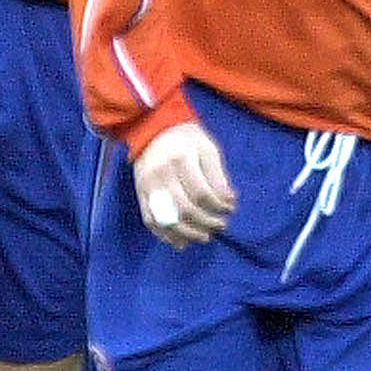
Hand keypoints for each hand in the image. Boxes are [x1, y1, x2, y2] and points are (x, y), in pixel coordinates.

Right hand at [134, 122, 235, 247]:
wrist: (153, 128)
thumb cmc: (186, 138)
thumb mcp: (207, 149)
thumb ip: (218, 176)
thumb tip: (228, 201)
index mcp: (181, 159)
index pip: (202, 193)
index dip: (218, 206)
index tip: (229, 210)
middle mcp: (162, 174)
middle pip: (185, 209)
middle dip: (206, 222)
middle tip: (220, 226)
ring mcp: (148, 186)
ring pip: (167, 220)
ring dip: (188, 234)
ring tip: (204, 237)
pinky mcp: (140, 194)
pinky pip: (151, 221)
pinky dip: (166, 235)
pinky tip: (181, 242)